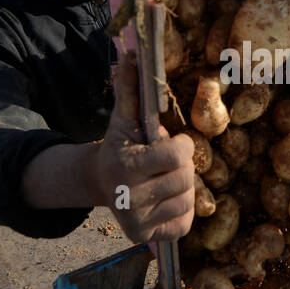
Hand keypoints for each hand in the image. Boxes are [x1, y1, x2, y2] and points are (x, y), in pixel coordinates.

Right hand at [93, 49, 194, 243]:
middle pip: (186, 178)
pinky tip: (165, 198)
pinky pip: (185, 223)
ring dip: (184, 187)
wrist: (101, 183)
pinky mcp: (147, 238)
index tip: (171, 142)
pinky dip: (182, 209)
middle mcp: (129, 198)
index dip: (181, 145)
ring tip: (165, 179)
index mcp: (126, 166)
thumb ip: (129, 86)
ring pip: (188, 200)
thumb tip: (132, 50)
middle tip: (167, 162)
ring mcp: (138, 221)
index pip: (178, 154)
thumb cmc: (120, 145)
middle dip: (183, 166)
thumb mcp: (123, 117)